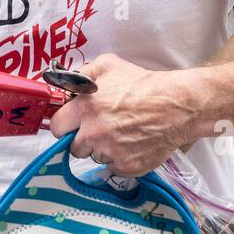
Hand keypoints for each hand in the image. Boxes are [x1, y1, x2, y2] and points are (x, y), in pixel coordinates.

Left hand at [48, 53, 208, 176]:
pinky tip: (132, 144)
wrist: (176, 106)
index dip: (64, 125)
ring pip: (95, 158)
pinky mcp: (126, 167)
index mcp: (84, 108)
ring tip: (122, 133)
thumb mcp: (109, 65)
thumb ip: (82, 74)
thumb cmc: (142, 84)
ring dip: (103, 149)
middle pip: (74, 147)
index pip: (57, 127)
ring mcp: (110, 152)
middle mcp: (93, 133)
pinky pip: (114, 168)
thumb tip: (67, 84)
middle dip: (84, 139)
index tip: (72, 124)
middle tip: (100, 129)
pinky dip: (120, 159)